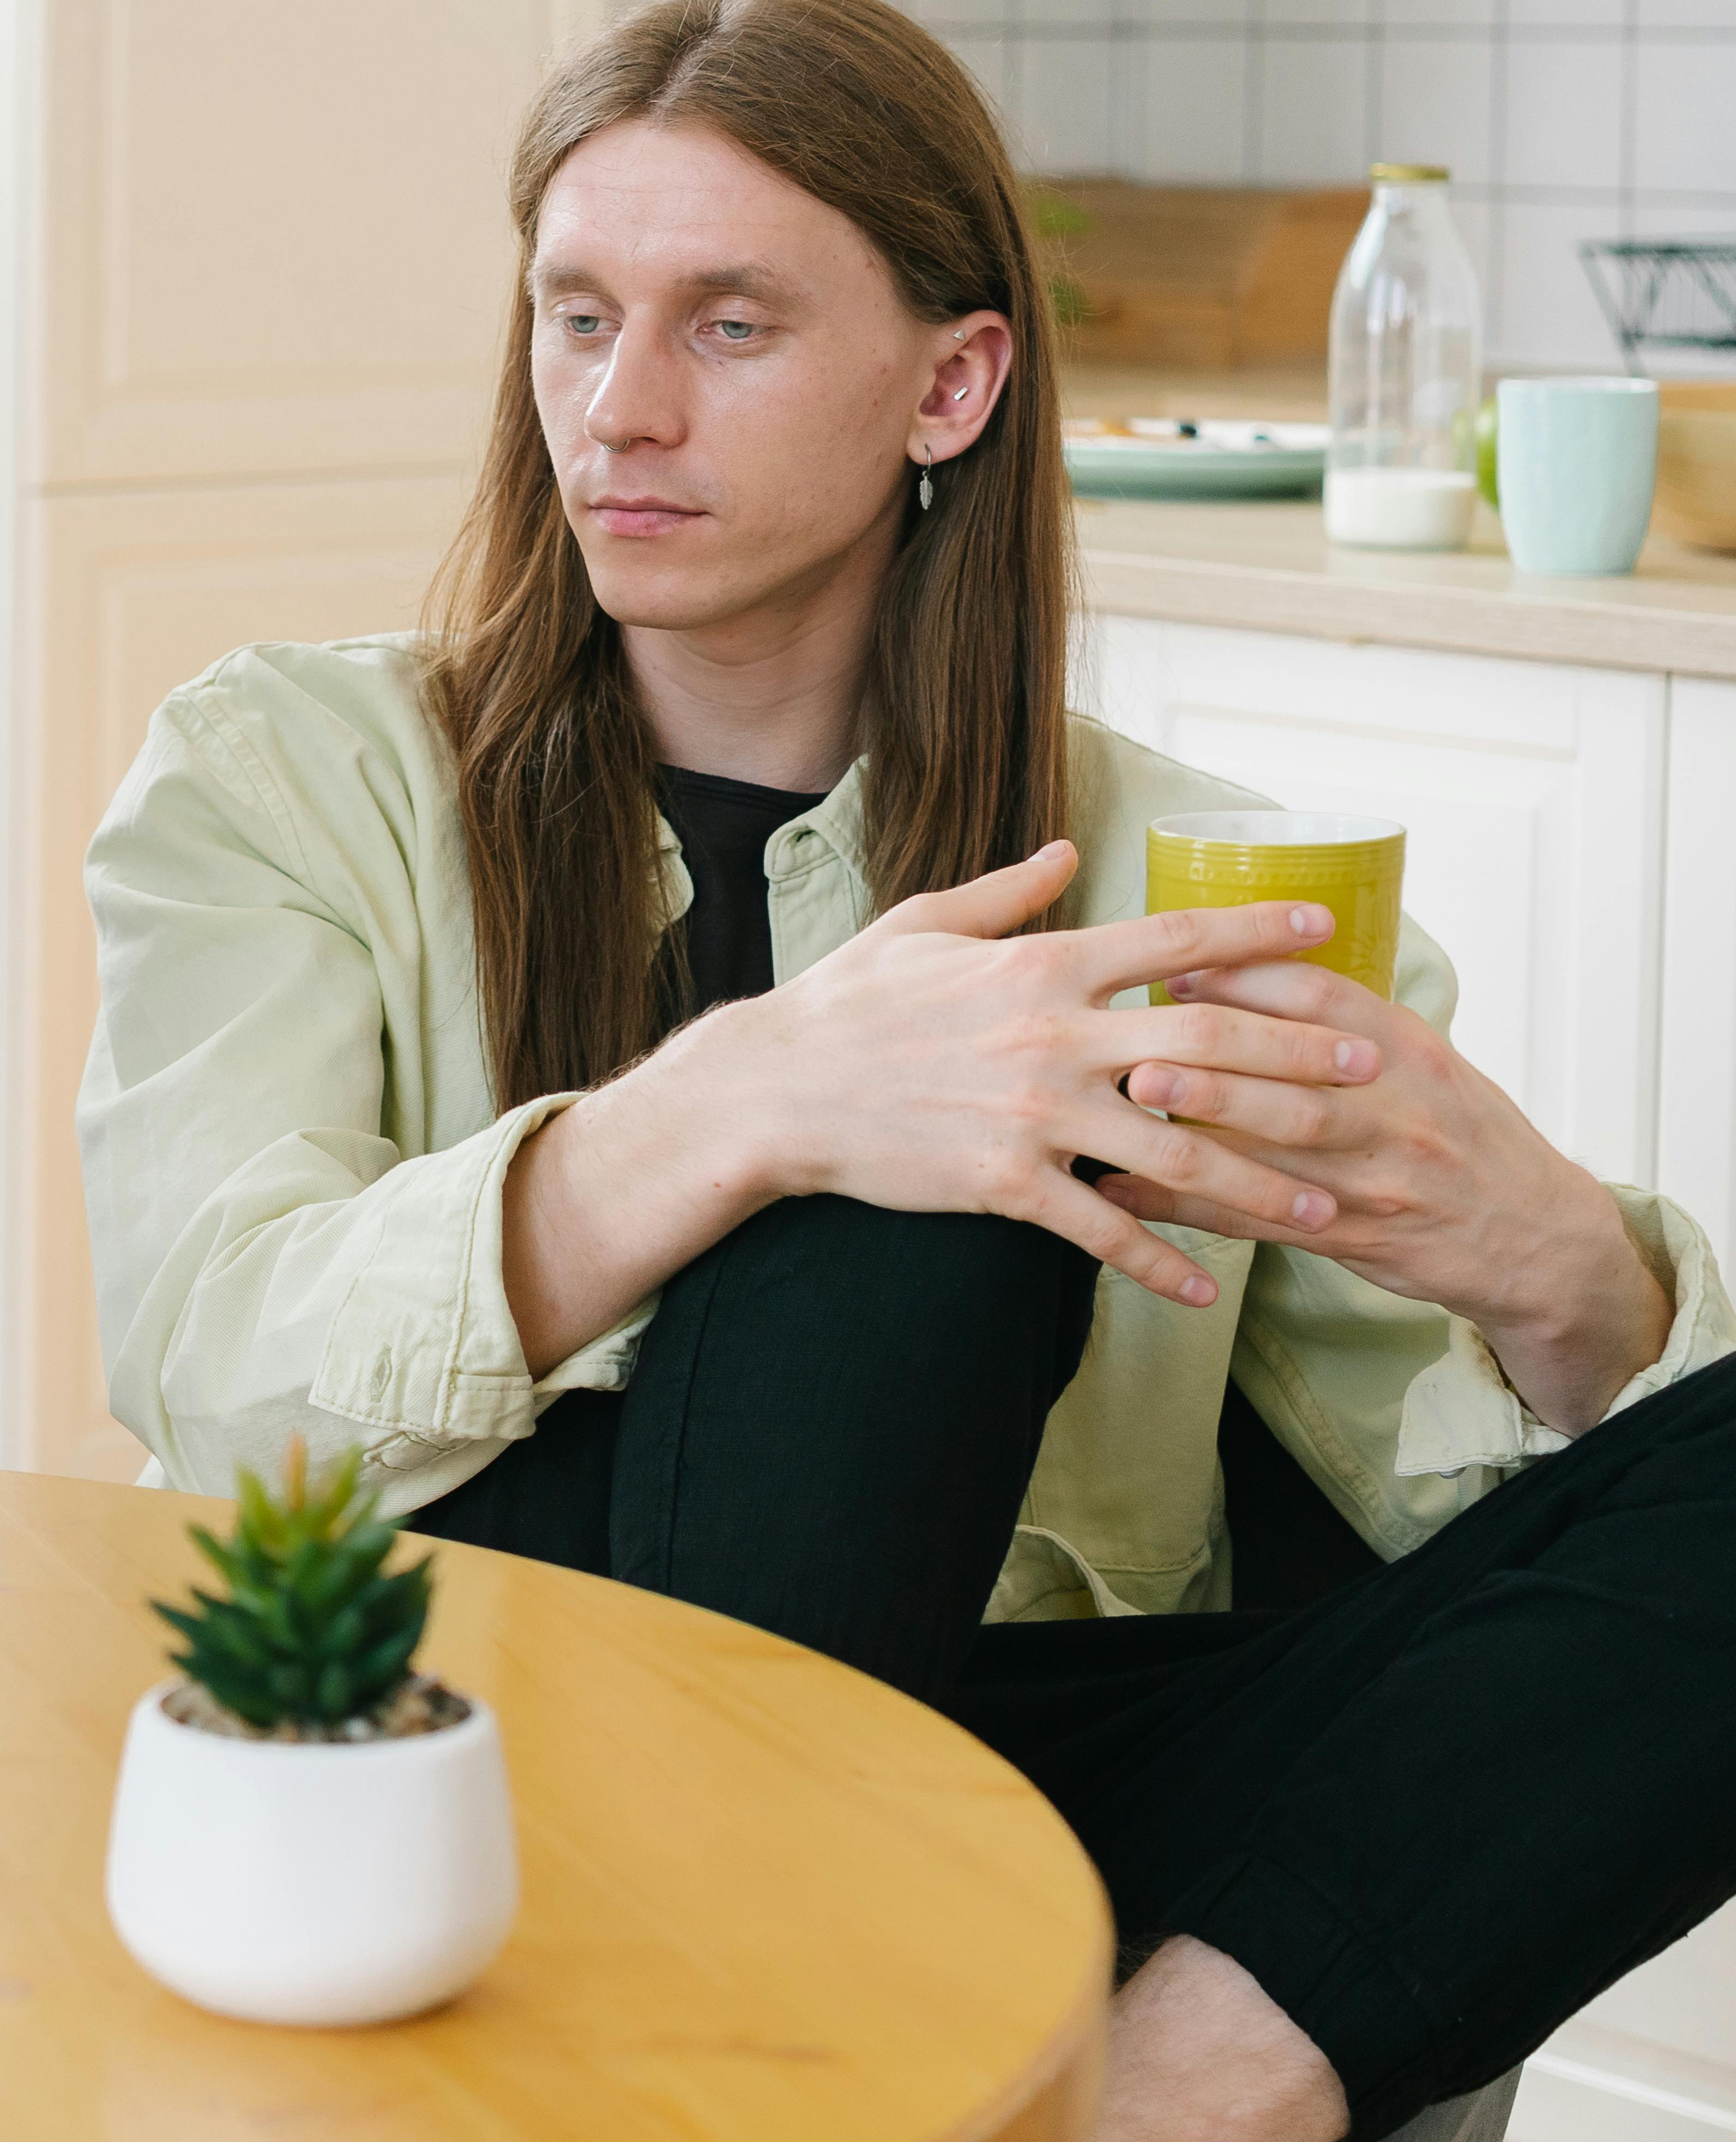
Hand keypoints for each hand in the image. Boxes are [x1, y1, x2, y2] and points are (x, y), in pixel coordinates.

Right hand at [697, 842, 1375, 1309]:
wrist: (771, 1088)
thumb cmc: (844, 1003)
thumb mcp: (921, 926)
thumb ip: (1007, 893)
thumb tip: (1067, 852)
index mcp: (1039, 965)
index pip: (1174, 942)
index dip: (1257, 937)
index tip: (1327, 934)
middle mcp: (1052, 1036)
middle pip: (1209, 1047)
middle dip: (1301, 1061)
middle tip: (1370, 1075)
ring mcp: (1033, 1114)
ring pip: (1179, 1152)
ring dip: (1263, 1182)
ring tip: (1328, 1204)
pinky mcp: (1004, 1182)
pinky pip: (1102, 1230)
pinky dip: (1160, 1263)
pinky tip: (1204, 1288)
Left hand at [1102, 956, 1667, 1428]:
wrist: (1538, 1239)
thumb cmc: (1464, 1136)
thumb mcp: (1426, 1064)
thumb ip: (1345, 1024)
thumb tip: (1236, 970)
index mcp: (1409, 1052)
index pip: (1321, 996)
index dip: (1245, 975)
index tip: (1175, 963)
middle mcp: (1395, 1108)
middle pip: (1293, 1069)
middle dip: (1210, 1051)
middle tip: (1135, 1036)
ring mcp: (1374, 1175)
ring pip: (1274, 1144)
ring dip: (1196, 1116)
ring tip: (1124, 1095)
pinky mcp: (1351, 1235)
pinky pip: (1253, 1217)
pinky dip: (1184, 1203)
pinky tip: (1122, 1190)